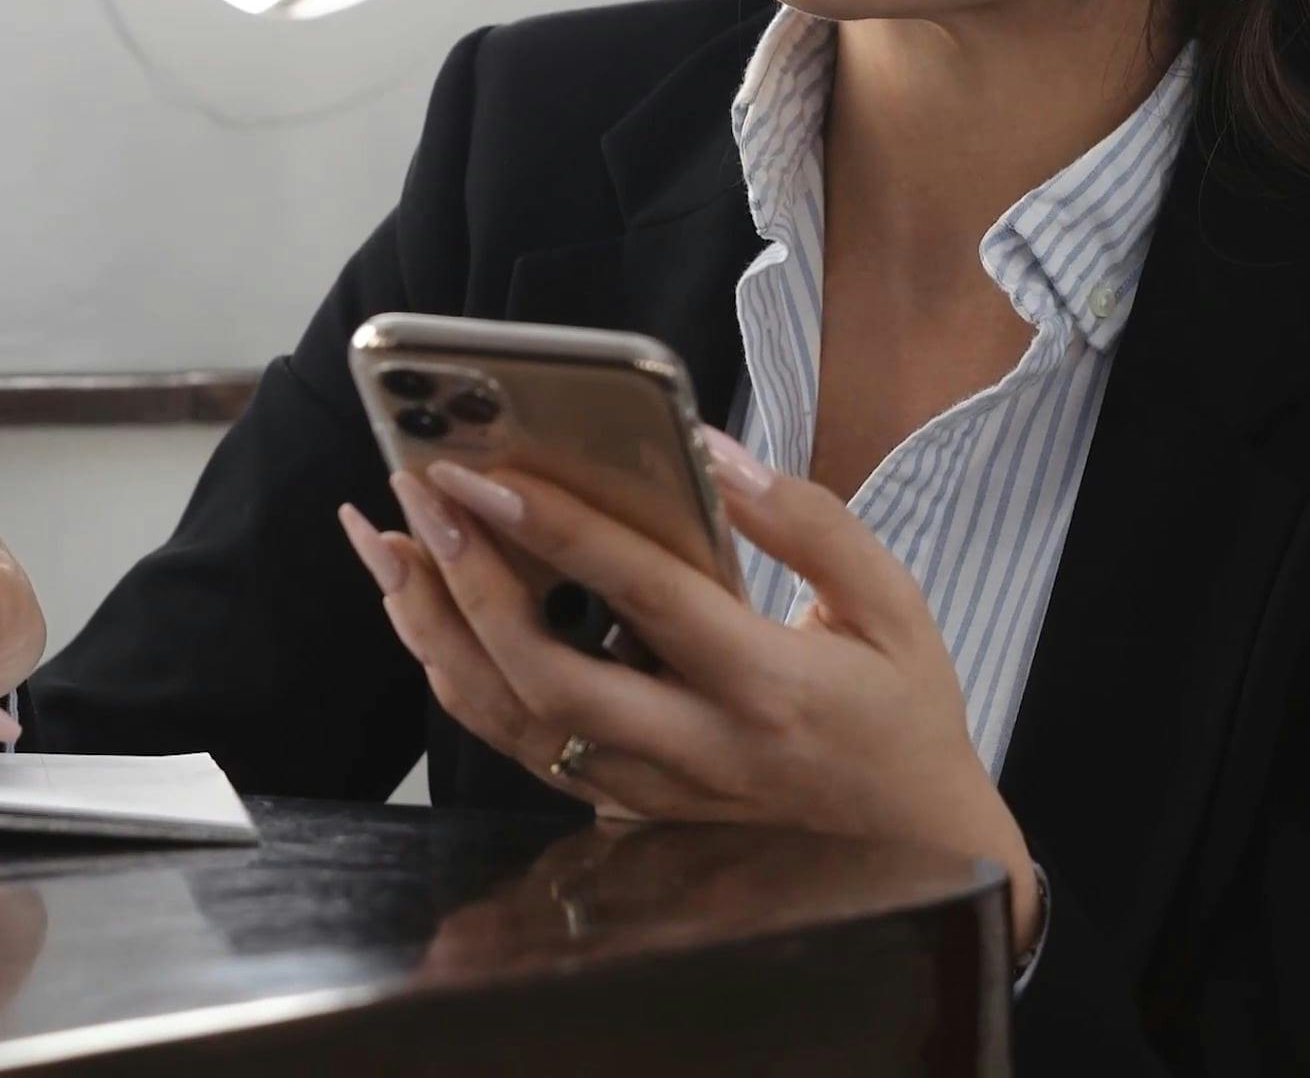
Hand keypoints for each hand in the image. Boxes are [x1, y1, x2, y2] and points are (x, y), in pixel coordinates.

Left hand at [336, 431, 1039, 944]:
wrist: (921, 854)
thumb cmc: (906, 715)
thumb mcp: (894, 607)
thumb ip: (809, 524)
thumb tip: (712, 455)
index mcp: (768, 686)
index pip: (645, 598)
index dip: (558, 532)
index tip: (484, 474)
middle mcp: (698, 750)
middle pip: (549, 677)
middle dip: (467, 584)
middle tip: (413, 497)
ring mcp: (653, 792)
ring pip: (514, 724)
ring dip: (437, 632)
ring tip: (388, 546)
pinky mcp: (627, 810)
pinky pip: (522, 748)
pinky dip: (462, 679)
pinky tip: (428, 614)